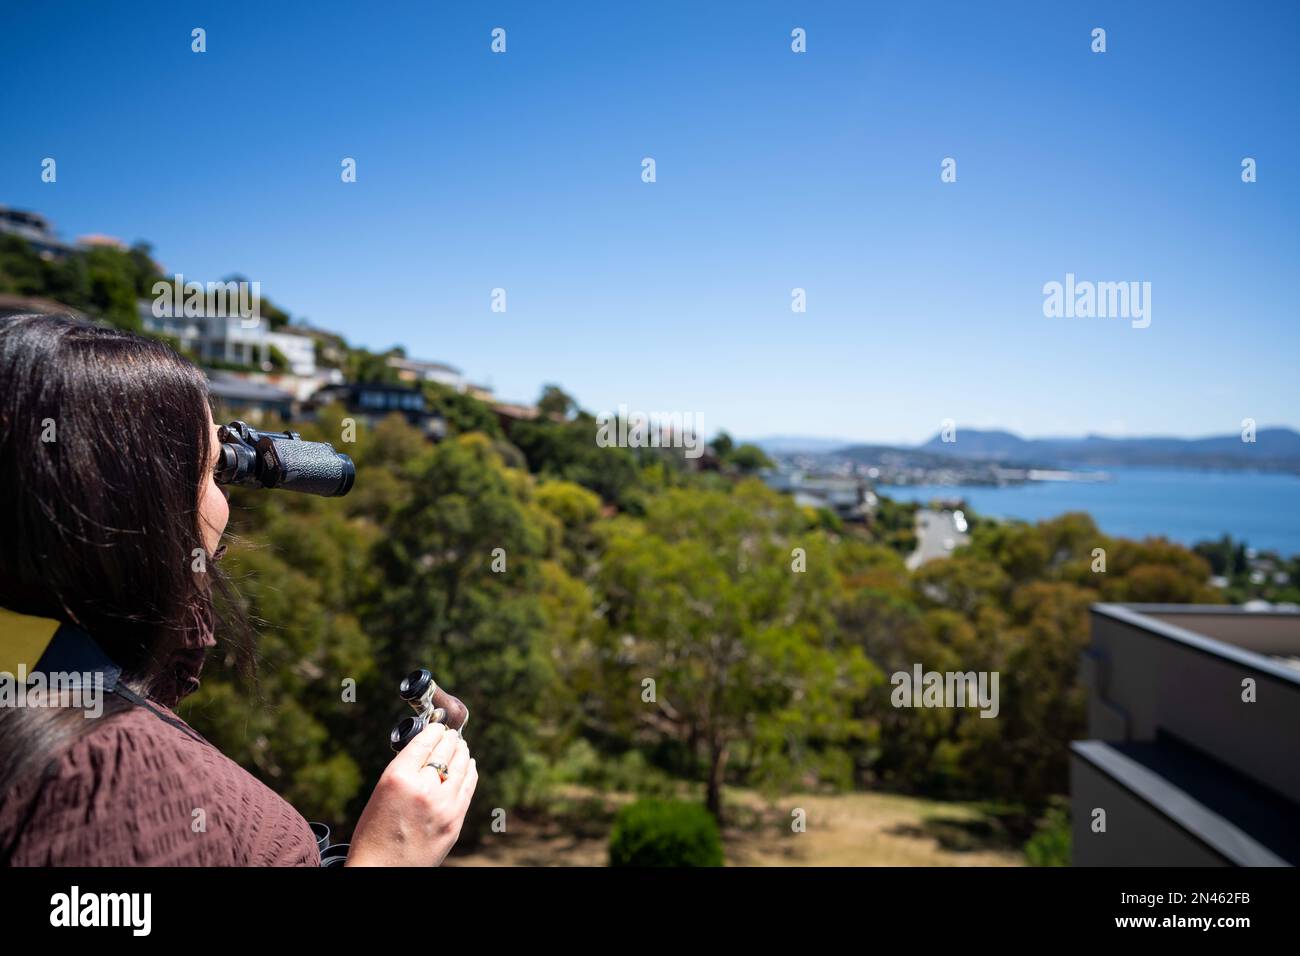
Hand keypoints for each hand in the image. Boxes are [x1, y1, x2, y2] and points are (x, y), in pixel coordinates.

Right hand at [346, 722, 477, 865]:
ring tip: (460, 745)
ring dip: (461, 752)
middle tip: (450, 733)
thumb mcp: (381, 792)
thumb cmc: (374, 833)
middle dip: (449, 738)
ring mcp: (444, 806)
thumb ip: (405, 770)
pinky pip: (468, 786)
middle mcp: (424, 788)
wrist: (382, 871)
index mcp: (398, 778)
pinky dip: (469, 771)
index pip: (424, 742)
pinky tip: (468, 765)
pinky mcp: (455, 821)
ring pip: (461, 766)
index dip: (433, 730)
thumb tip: (428, 749)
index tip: (437, 725)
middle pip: (445, 751)